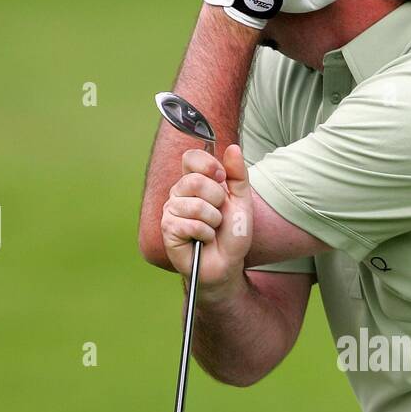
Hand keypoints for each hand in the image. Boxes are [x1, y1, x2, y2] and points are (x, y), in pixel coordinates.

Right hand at [161, 144, 252, 291]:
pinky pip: (191, 224)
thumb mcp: (242, 200)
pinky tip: (203, 240)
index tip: (222, 178)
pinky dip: (205, 234)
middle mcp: (179, 192)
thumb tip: (233, 148)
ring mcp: (171, 210)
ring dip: (213, 221)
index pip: (191, 158)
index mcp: (195, 181)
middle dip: (218, 201)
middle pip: (197, 181)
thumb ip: (238, 174)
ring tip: (212, 229)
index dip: (209, 165)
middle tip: (219, 215)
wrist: (227, 263)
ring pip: (196, 205)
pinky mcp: (168, 229)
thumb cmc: (231, 234)